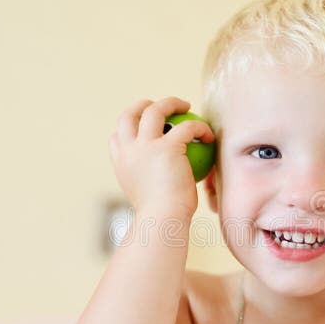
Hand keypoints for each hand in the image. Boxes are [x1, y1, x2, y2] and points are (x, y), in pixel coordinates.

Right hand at [108, 97, 214, 219]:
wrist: (163, 221)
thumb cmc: (161, 218)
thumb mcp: (149, 199)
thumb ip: (151, 184)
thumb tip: (162, 180)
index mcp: (122, 164)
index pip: (117, 138)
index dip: (128, 130)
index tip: (144, 130)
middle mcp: (129, 151)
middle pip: (128, 115)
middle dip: (142, 105)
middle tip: (162, 106)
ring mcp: (145, 146)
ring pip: (155, 110)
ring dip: (171, 102)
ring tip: (186, 106)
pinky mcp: (167, 147)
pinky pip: (187, 127)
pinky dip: (199, 128)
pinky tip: (208, 135)